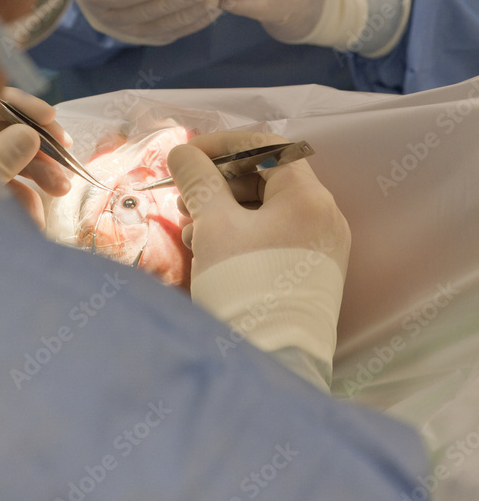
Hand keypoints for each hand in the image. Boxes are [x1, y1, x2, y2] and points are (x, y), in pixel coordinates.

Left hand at [0, 87, 71, 227]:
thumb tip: (32, 135)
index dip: (22, 105)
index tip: (50, 117)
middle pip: (3, 130)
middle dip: (38, 148)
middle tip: (64, 163)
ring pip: (4, 158)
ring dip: (35, 174)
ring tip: (61, 190)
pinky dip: (16, 197)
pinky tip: (34, 216)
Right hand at [168, 130, 349, 283]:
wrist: (274, 365)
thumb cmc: (245, 286)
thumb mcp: (214, 225)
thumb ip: (198, 180)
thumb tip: (184, 153)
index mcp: (309, 196)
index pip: (267, 146)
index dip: (222, 145)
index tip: (187, 157)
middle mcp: (325, 216)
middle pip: (268, 176)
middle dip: (220, 180)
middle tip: (185, 196)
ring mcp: (323, 247)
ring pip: (269, 208)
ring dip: (226, 207)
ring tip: (191, 228)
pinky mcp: (313, 273)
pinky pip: (276, 235)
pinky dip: (242, 232)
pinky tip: (210, 250)